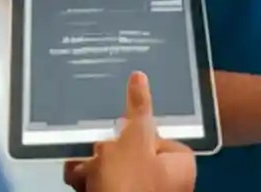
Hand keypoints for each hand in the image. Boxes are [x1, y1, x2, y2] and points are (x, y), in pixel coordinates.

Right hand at [63, 72, 195, 191]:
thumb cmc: (130, 190)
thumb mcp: (133, 141)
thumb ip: (137, 110)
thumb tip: (140, 79)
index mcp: (179, 164)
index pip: (152, 135)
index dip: (131, 134)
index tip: (118, 136)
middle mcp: (166, 184)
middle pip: (128, 153)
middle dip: (104, 154)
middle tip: (96, 157)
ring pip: (111, 171)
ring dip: (92, 169)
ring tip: (83, 176)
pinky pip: (104, 187)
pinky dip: (90, 185)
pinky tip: (81, 185)